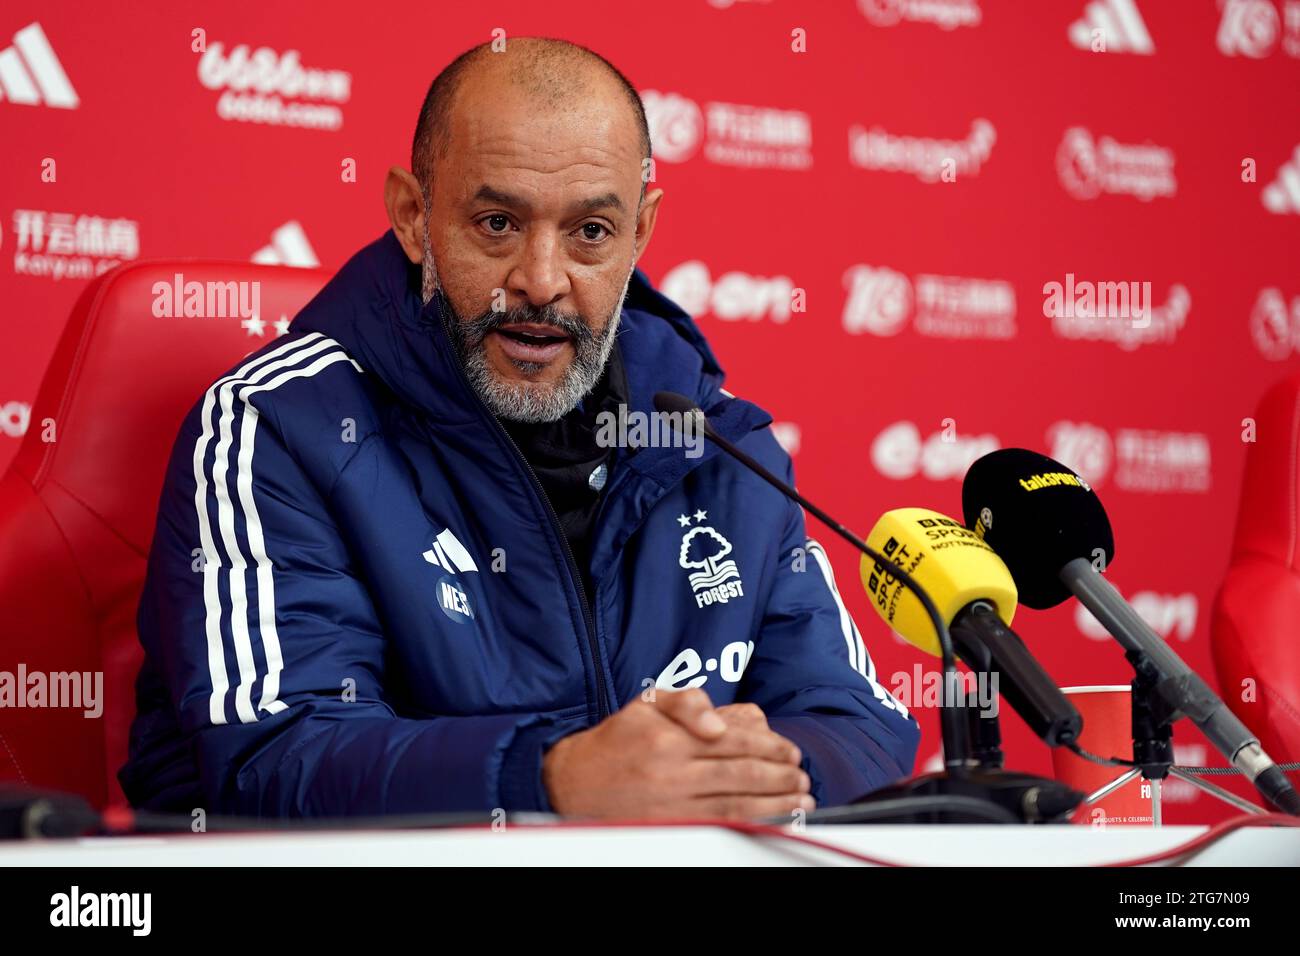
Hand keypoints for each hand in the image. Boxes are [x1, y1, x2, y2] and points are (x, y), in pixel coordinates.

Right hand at [542, 688, 813, 819]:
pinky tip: (771, 820)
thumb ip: (687, 701)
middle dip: (779, 776)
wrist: (574, 781)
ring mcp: (672, 803)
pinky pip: (719, 824)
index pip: (734, 740)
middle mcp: (673, 771)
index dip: (768, 746)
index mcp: (671, 737)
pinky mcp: (669, 827)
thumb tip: (718, 720)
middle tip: (801, 776)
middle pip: (740, 773)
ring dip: (775, 803)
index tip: (790, 751)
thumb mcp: (647, 703)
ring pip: (735, 803)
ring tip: (800, 799)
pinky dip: (750, 822)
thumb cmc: (617, 740)